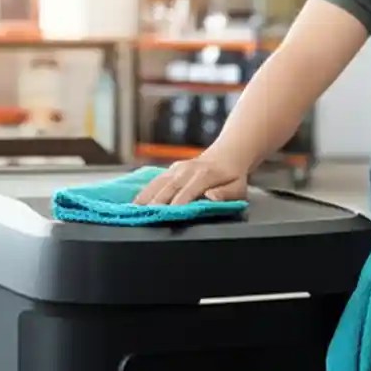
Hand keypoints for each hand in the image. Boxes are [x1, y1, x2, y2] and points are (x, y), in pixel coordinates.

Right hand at [132, 155, 247, 205]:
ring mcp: (177, 169)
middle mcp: (187, 170)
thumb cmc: (233, 177)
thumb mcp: (238, 188)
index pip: (187, 193)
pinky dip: (144, 191)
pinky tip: (135, 201)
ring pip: (158, 183)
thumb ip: (225, 194)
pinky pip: (155, 181)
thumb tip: (210, 197)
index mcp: (205, 175)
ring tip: (133, 209)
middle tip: (144, 216)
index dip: (177, 205)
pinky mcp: (171, 170)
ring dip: (145, 196)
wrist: (227, 154)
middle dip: (156, 202)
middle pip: (168, 188)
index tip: (167, 216)